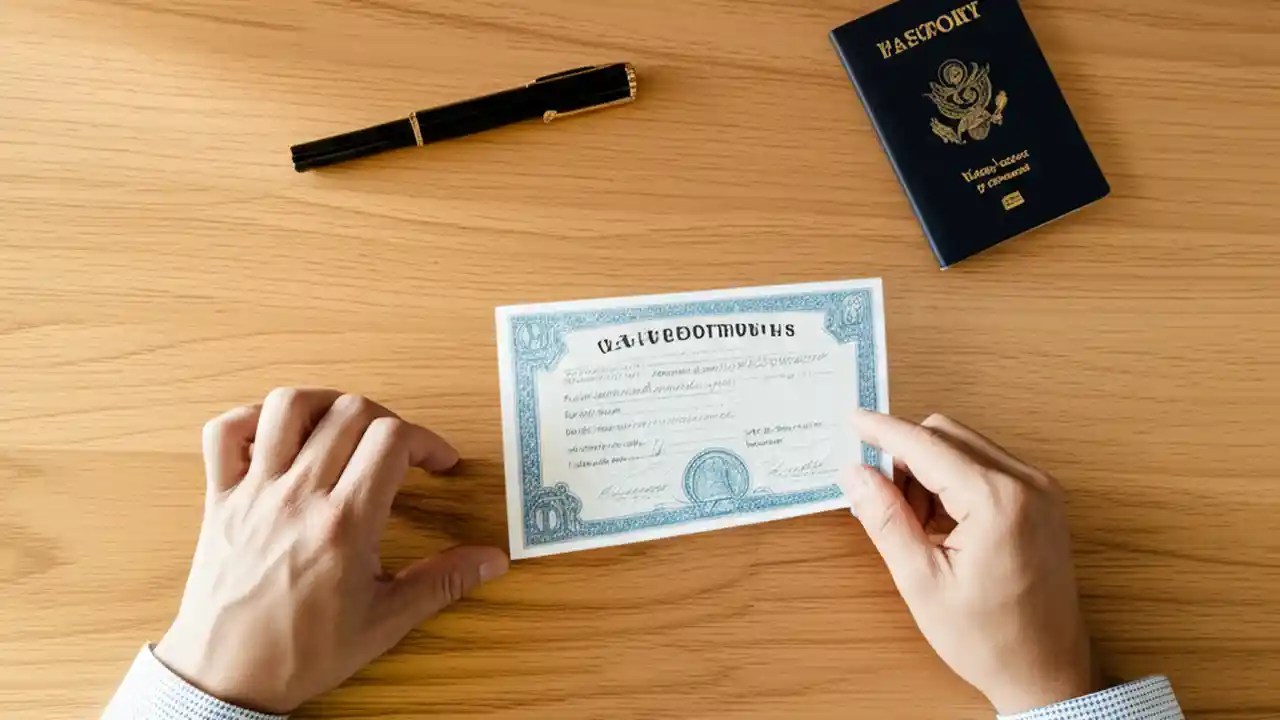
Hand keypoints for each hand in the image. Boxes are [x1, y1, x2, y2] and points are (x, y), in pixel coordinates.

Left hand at [154, 388, 508, 713]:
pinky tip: (279, 438)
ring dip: (325, 403)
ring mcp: (254, 492)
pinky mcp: (220, 497)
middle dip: (388, 420)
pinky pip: (224, 431)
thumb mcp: (385, 622)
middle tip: (399, 452)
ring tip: (344, 426)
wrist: (227, 677)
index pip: (393, 440)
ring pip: (287, 406)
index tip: (439, 464)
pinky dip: (251, 418)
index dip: (427, 441)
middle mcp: (298, 496)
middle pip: (350, 411)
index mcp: (344, 524)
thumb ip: (442, 582)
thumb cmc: (303, 652)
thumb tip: (493, 559)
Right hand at [839, 411, 1096, 714]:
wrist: (1046, 672)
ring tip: (918, 528)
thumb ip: (885, 519)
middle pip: (947, 434)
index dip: (882, 430)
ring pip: (964, 447)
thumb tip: (855, 474)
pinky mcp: (1043, 500)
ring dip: (929, 472)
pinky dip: (954, 482)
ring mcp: (1040, 489)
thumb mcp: (922, 582)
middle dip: (906, 458)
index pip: (925, 444)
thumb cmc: (989, 638)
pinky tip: (943, 526)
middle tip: (883, 503)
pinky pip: (986, 466)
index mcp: (997, 500)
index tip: (852, 419)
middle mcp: (1026, 483)